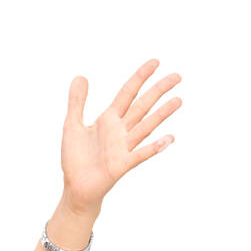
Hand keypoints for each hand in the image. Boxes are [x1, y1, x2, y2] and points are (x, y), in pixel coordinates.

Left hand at [60, 58, 182, 213]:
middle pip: (142, 106)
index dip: (140, 77)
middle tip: (177, 76)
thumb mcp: (71, 125)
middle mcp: (120, 131)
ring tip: (178, 100)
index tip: (155, 62)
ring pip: (146, 126)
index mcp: (108, 119)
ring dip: (162, 114)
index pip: (127, 93)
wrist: (75, 188)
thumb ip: (77, 102)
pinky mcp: (122, 165)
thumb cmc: (75, 159)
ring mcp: (123, 147)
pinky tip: (169, 138)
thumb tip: (81, 76)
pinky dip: (154, 147)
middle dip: (158, 90)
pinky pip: (141, 154)